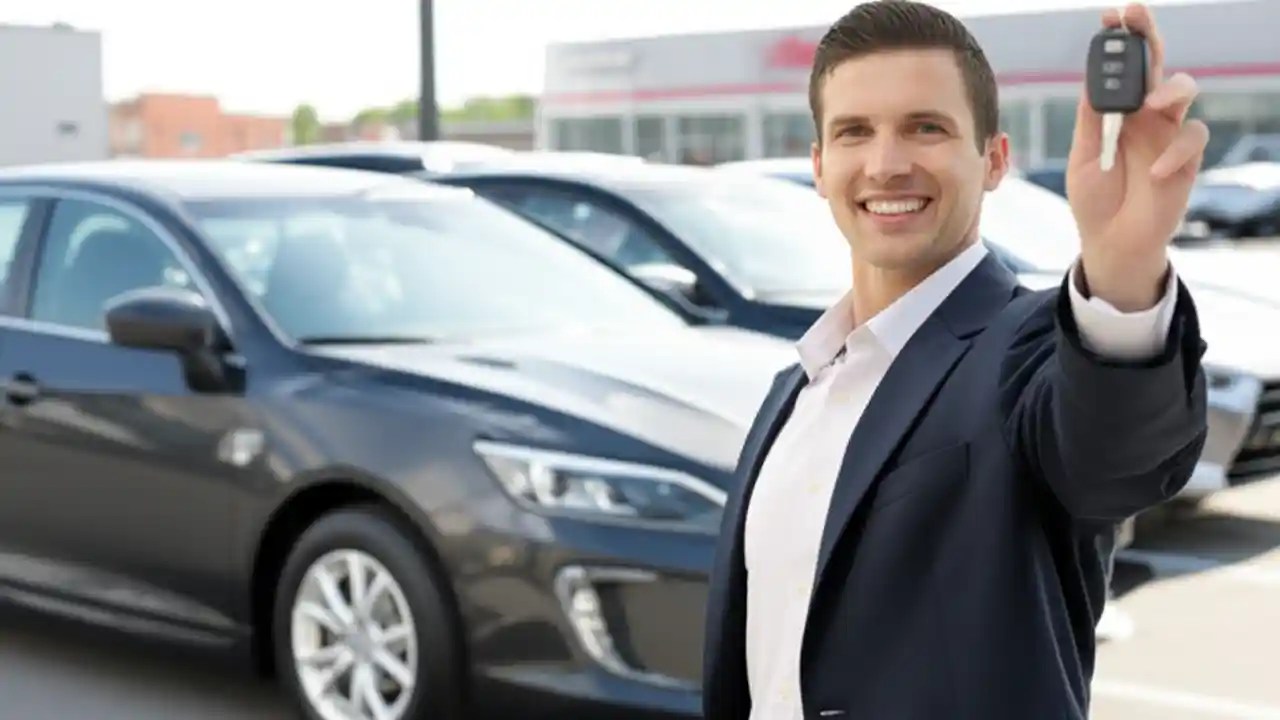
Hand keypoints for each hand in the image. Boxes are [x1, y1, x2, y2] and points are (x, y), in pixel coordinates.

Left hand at [1065, 2, 1208, 311]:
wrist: (1111, 242)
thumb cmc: (1095, 200)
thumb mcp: (1083, 158)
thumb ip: (1091, 122)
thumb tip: (1091, 83)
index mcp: (1116, 111)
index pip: (1121, 67)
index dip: (1120, 41)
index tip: (1111, 17)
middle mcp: (1146, 114)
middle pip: (1155, 64)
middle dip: (1147, 36)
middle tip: (1135, 16)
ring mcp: (1168, 133)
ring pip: (1184, 89)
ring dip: (1168, 90)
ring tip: (1147, 106)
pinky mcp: (1186, 157)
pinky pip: (1192, 138)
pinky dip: (1174, 151)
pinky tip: (1153, 172)